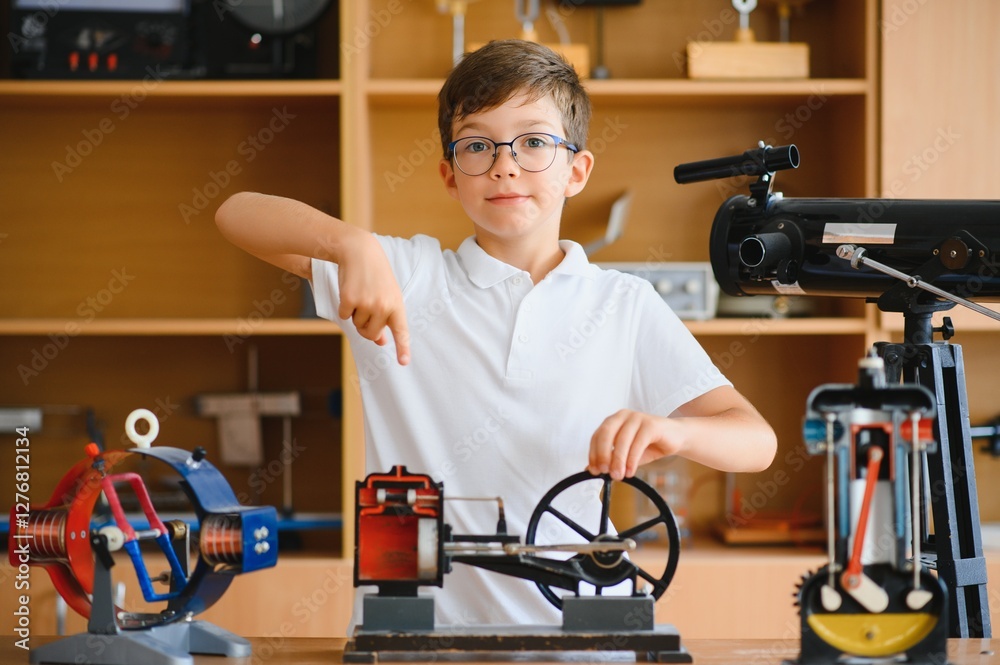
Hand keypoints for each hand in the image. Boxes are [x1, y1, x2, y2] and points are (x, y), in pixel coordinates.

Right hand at [336, 233, 410, 364]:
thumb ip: (386, 319)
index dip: (403, 348)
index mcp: (397, 306)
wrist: (360, 252)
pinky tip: (350, 292)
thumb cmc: (376, 276)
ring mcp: (366, 303)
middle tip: (366, 310)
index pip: (401, 331)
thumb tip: (381, 342)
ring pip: (357, 325)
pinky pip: (344, 316)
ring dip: (355, 314)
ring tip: (361, 294)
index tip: (404, 362)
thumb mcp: (387, 296)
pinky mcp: (349, 299)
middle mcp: (383, 306)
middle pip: (371, 334)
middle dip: (366, 327)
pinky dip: (344, 308)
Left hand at [587, 410, 682, 479]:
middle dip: (603, 455)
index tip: (594, 470)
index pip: (597, 436)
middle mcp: (623, 415)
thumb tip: (590, 469)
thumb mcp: (626, 454)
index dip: (593, 453)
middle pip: (606, 434)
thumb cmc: (649, 445)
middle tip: (604, 472)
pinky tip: (630, 471)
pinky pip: (638, 443)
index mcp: (614, 420)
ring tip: (618, 476)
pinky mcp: (651, 424)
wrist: (676, 438)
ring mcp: (637, 417)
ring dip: (618, 460)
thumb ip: (610, 459)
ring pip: (622, 440)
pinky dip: (632, 459)